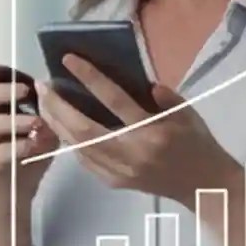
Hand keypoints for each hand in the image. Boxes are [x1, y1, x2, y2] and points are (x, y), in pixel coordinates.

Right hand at [0, 65, 59, 210]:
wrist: (16, 188)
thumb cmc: (29, 148)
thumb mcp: (43, 123)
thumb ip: (46, 107)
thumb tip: (55, 89)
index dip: (0, 74)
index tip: (22, 76)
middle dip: (2, 91)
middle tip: (26, 91)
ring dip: (13, 120)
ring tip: (36, 122)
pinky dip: (17, 146)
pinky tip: (33, 144)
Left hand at [35, 53, 237, 206]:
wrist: (203, 186)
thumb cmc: (196, 143)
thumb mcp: (186, 112)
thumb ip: (162, 94)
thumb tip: (134, 78)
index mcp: (152, 131)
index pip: (115, 100)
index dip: (89, 77)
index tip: (69, 59)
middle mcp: (132, 153)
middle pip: (84, 129)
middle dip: (57, 106)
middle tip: (42, 85)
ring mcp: (120, 172)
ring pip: (78, 147)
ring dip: (57, 124)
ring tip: (44, 103)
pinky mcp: (114, 182)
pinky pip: (84, 160)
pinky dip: (69, 141)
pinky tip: (60, 126)